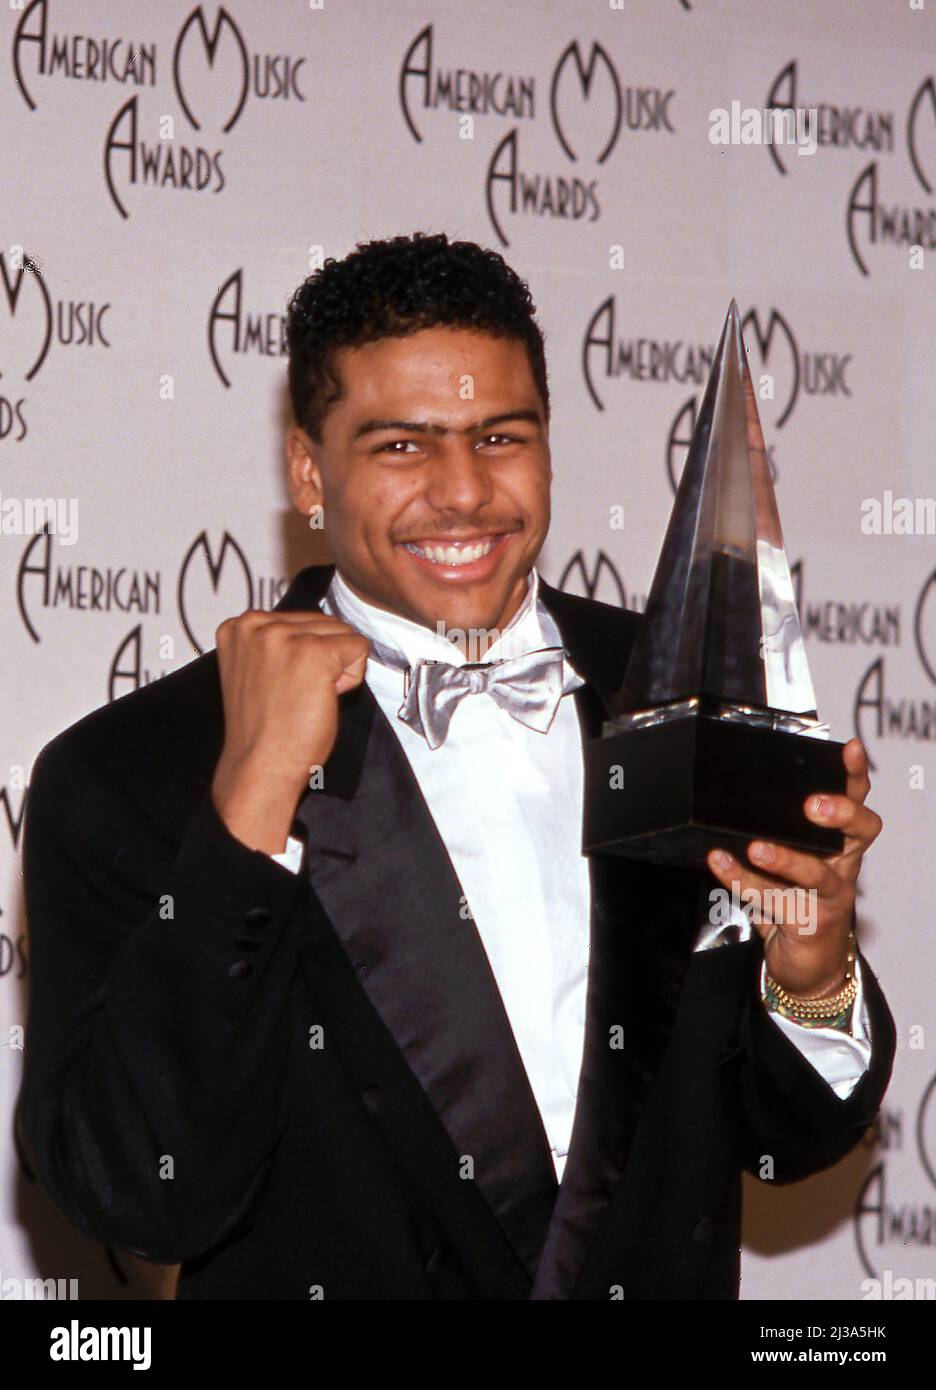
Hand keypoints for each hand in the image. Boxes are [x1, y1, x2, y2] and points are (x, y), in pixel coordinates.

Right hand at [211, 609, 369, 852]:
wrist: (260, 768)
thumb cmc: (264, 732)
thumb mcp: (258, 670)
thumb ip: (277, 644)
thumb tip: (316, 629)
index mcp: (240, 627)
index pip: (301, 620)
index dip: (303, 657)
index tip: (282, 685)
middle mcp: (257, 624)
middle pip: (324, 622)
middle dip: (323, 658)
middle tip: (296, 695)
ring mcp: (284, 636)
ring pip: (343, 633)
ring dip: (336, 668)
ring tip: (305, 697)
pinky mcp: (314, 653)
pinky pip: (359, 648)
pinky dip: (352, 678)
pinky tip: (324, 698)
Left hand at [705, 738, 881, 996]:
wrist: (808, 965)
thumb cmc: (797, 901)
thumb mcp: (793, 860)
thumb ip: (777, 831)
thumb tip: (733, 791)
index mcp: (840, 844)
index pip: (857, 802)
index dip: (854, 775)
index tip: (848, 750)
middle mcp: (842, 867)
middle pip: (858, 833)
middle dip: (840, 815)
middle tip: (812, 805)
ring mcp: (830, 898)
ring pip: (817, 874)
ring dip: (786, 859)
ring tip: (758, 847)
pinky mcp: (809, 925)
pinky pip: (775, 902)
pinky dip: (742, 881)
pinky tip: (719, 864)